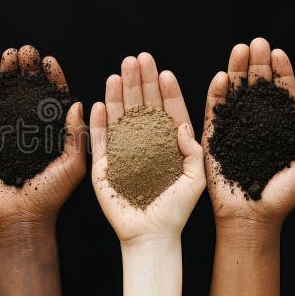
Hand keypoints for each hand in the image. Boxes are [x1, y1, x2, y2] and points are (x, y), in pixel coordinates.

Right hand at [0, 45, 86, 230]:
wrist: (20, 217)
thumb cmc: (52, 195)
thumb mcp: (74, 165)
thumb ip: (77, 135)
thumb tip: (79, 103)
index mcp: (53, 129)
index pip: (54, 95)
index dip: (53, 77)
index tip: (49, 60)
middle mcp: (30, 125)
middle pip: (29, 88)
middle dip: (27, 68)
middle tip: (26, 51)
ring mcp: (7, 129)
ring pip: (7, 93)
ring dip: (8, 73)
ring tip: (9, 55)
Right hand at [90, 53, 204, 243]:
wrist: (151, 236)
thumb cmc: (177, 212)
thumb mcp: (195, 178)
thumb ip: (192, 150)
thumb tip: (182, 123)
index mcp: (168, 145)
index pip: (167, 111)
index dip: (165, 91)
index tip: (163, 71)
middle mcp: (145, 144)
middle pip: (142, 106)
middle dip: (140, 82)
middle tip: (137, 59)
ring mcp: (123, 153)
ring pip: (120, 116)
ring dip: (119, 93)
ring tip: (118, 72)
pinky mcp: (104, 165)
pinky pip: (100, 139)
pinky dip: (99, 121)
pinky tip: (101, 101)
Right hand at [202, 38, 294, 228]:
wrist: (249, 217)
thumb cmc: (281, 198)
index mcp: (280, 129)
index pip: (282, 94)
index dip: (281, 73)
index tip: (279, 53)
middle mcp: (256, 124)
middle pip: (257, 87)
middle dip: (258, 63)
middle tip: (258, 43)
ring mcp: (233, 129)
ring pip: (235, 93)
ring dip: (237, 69)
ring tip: (239, 49)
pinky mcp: (212, 137)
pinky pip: (213, 111)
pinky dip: (216, 93)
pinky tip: (221, 76)